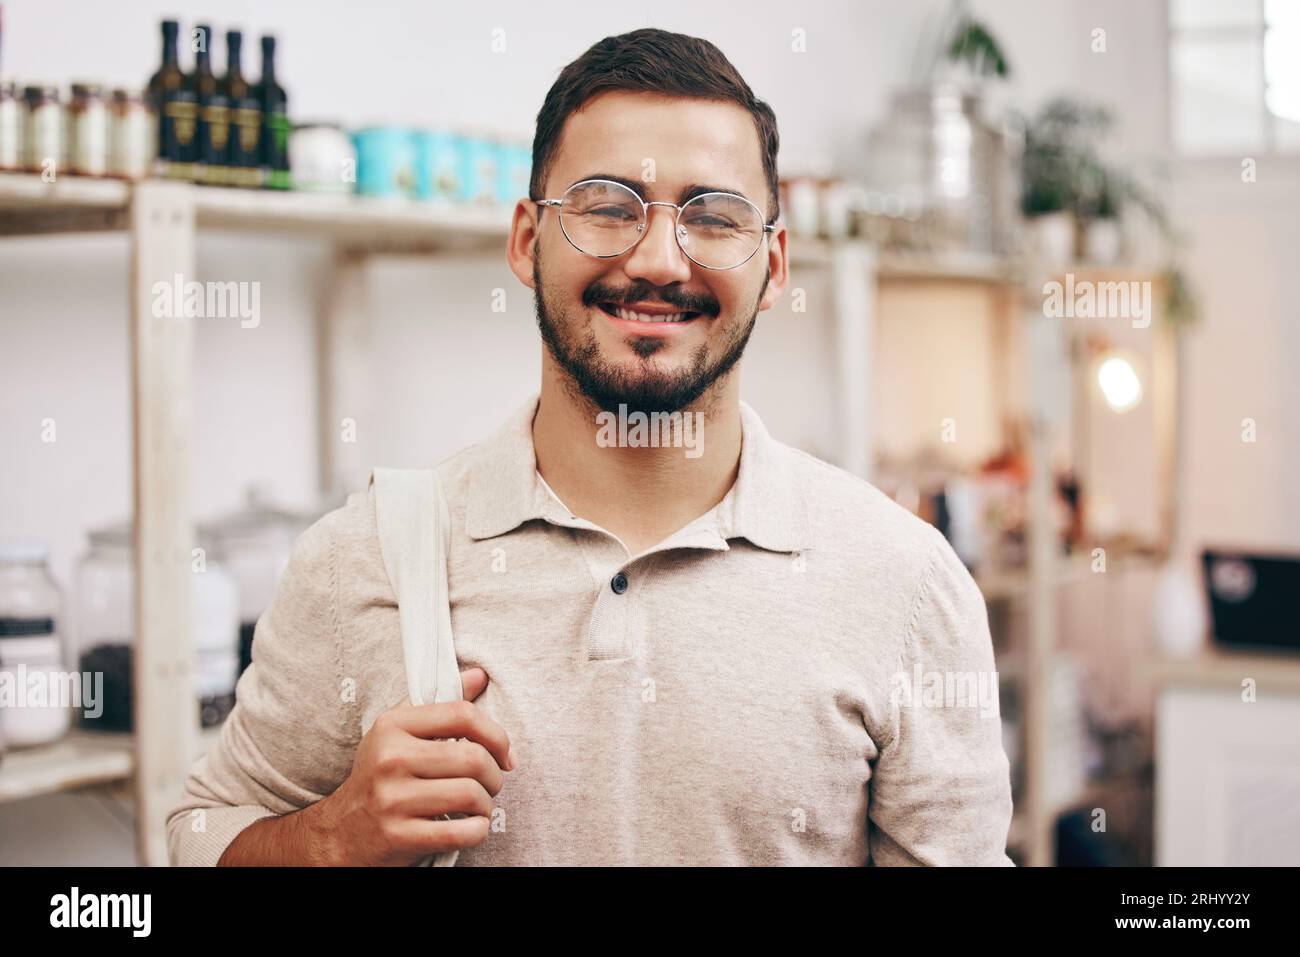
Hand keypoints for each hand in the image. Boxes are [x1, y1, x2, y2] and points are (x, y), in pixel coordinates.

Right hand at [316, 667, 514, 865]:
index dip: (497, 735)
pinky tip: (472, 827)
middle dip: (495, 775)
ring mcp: (392, 799)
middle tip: (492, 784)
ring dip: (487, 805)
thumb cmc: (381, 776)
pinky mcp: (398, 836)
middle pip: (473, 758)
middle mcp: (390, 758)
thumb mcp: (401, 732)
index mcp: (393, 726)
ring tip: (479, 806)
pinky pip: (460, 832)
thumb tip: (480, 674)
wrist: (340, 832)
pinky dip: (478, 831)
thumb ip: (442, 702)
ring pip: (471, 795)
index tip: (504, 753)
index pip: (462, 715)